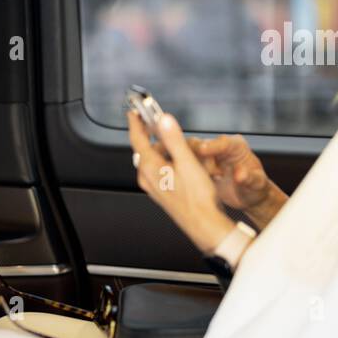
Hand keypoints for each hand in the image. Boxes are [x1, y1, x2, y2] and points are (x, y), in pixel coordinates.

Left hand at [128, 111, 234, 255]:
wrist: (202, 224)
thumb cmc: (197, 197)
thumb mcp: (187, 162)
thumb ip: (174, 139)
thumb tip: (164, 120)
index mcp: (150, 167)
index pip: (137, 139)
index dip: (136, 123)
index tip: (134, 113)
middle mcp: (147, 177)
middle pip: (145, 149)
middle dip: (153, 136)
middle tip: (160, 125)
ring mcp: (152, 186)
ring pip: (152, 161)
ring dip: (162, 149)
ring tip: (178, 145)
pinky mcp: (160, 192)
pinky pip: (158, 171)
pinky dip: (165, 161)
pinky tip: (180, 163)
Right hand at [186, 133, 269, 211]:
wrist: (248, 197)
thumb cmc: (256, 188)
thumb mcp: (257, 185)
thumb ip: (250, 178)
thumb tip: (239, 175)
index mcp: (236, 146)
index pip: (222, 142)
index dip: (211, 145)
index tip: (202, 150)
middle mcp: (219, 147)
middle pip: (198, 143)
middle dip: (198, 159)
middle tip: (214, 176)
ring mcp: (207, 156)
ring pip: (187, 154)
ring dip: (192, 168)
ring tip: (211, 181)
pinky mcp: (197, 166)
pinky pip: (184, 164)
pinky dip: (185, 173)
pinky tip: (196, 183)